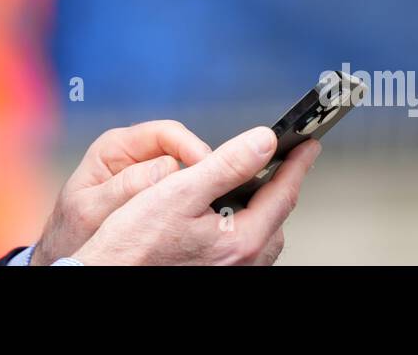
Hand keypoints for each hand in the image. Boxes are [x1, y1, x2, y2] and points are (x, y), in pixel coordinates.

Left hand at [29, 119, 213, 265]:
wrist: (68, 254)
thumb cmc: (71, 231)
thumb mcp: (92, 209)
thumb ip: (123, 188)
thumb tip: (164, 169)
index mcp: (114, 147)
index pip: (165, 132)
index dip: (190, 146)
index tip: (207, 166)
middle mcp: (133, 156)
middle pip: (182, 149)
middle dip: (199, 166)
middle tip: (215, 189)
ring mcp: (146, 175)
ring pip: (186, 170)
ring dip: (196, 184)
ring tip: (208, 203)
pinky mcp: (155, 195)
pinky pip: (181, 190)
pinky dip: (192, 198)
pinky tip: (196, 211)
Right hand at [72, 127, 319, 264]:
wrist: (110, 274)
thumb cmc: (134, 245)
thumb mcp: (178, 192)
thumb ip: (225, 165)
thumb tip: (262, 142)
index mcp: (240, 239)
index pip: (283, 193)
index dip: (297, 163)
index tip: (307, 145)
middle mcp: (242, 262)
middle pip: (277, 217)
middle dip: (280, 186)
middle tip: (281, 160)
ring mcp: (231, 273)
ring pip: (263, 235)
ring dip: (262, 208)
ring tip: (251, 184)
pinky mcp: (216, 275)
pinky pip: (245, 250)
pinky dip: (245, 226)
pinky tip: (225, 216)